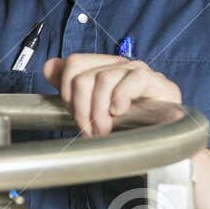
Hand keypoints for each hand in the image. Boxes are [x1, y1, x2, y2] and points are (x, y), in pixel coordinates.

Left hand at [42, 53, 180, 136]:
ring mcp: (138, 70)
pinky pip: (133, 79)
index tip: (74, 115)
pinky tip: (121, 112)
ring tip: (105, 130)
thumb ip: (70, 89)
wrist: (160, 146)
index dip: (67, 90)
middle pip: (83, 74)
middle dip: (81, 108)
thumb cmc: (126, 128)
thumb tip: (49, 66)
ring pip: (103, 78)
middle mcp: (119, 65)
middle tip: (90, 129)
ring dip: (99, 111)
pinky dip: (121, 98)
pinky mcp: (157, 81)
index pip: (74, 62)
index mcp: (103, 68)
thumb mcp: (91, 110)